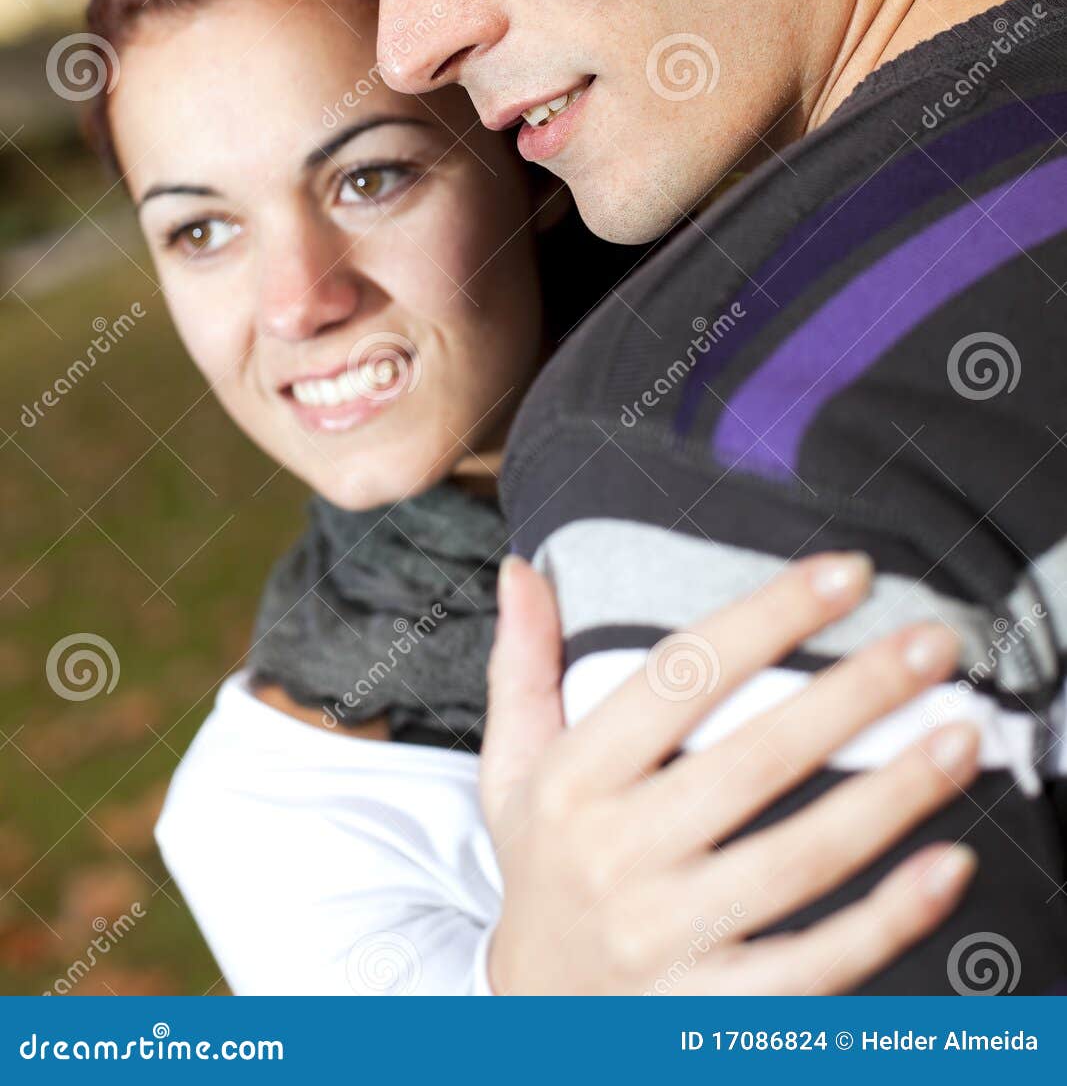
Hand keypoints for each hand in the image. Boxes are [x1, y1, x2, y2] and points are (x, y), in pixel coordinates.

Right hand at [480, 551, 978, 994]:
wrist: (531, 1020)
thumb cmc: (541, 871)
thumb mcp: (510, 770)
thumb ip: (522, 666)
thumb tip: (526, 569)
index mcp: (572, 781)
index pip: (679, 678)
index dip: (769, 617)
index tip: (846, 573)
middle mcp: (615, 856)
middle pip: (757, 760)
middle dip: (857, 693)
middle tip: (932, 643)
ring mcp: (666, 939)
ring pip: (800, 857)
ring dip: (893, 794)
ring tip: (959, 735)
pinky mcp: (710, 1011)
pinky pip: (816, 964)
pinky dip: (888, 919)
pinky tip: (947, 866)